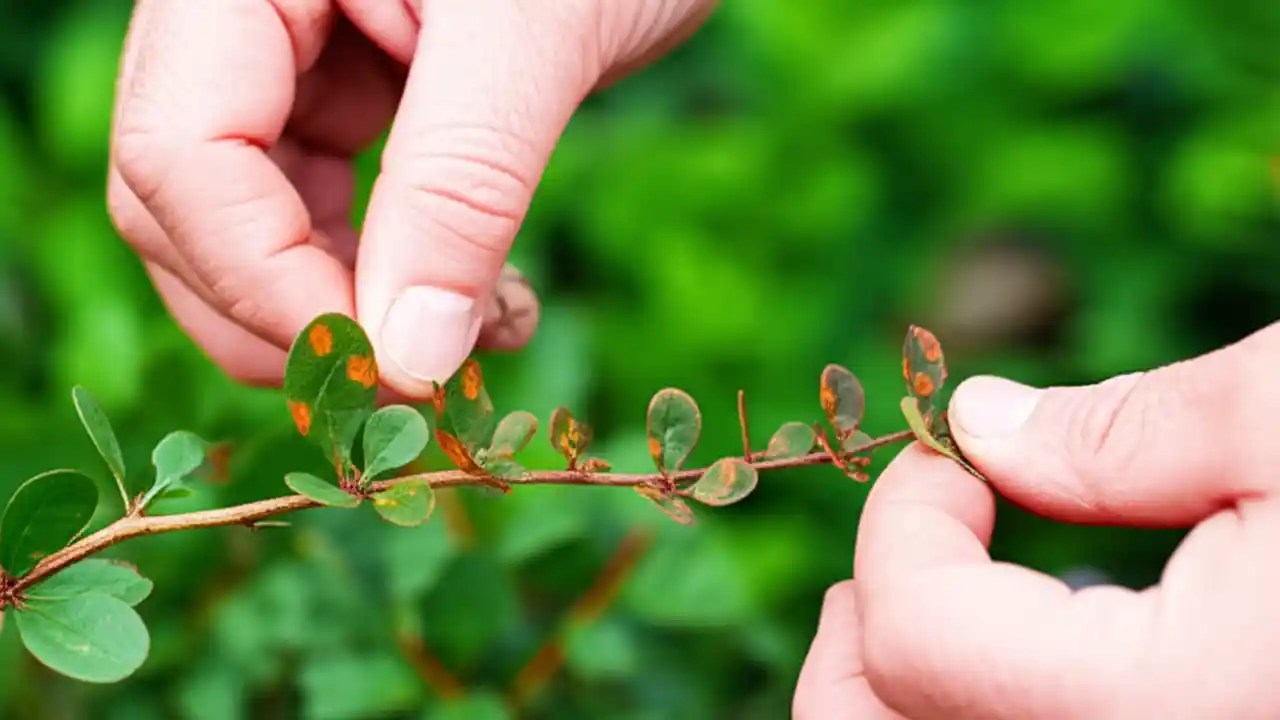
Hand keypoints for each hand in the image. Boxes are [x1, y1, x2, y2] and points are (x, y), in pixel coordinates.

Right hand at [107, 0, 713, 391]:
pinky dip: (391, 281)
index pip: (180, 154)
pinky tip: (485, 306)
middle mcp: (238, 17)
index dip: (265, 286)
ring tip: (484, 340)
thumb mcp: (535, 37)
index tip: (389, 371)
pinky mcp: (348, 96)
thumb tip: (406, 359)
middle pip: (188, 207)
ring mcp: (288, 60)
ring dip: (352, 315)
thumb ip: (460, 187)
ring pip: (254, 228)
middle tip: (424, 385)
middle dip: (298, 318)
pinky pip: (327, 215)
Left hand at [795, 321, 1279, 718]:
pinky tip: (1032, 643)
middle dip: (862, 617)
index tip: (953, 455)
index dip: (901, 520)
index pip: (915, 636)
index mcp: (1160, 706)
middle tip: (921, 528)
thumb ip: (1117, 433)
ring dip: (898, 673)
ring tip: (953, 585)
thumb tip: (976, 423)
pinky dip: (966, 702)